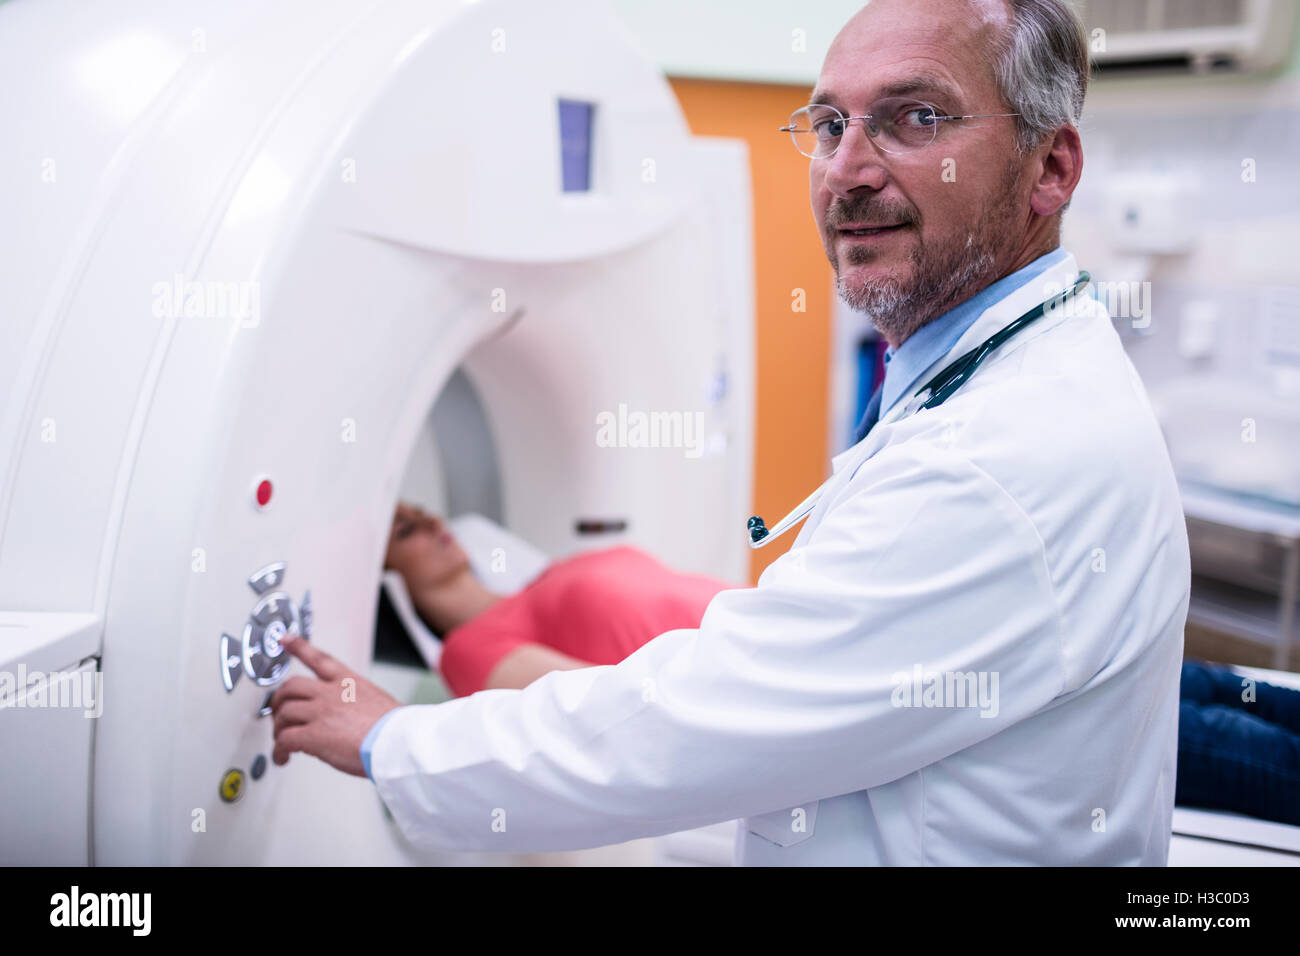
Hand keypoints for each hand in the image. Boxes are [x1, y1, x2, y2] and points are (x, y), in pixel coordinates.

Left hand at [269, 635, 402, 776]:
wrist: (398, 741)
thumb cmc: (396, 729)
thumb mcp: (378, 703)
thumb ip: (357, 705)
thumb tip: (351, 719)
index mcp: (349, 682)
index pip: (319, 658)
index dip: (298, 647)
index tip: (284, 639)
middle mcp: (331, 692)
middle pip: (291, 686)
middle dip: (279, 700)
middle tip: (277, 712)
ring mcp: (320, 712)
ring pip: (284, 713)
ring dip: (278, 729)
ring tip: (281, 742)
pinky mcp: (313, 734)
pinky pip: (284, 740)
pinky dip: (279, 750)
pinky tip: (282, 757)